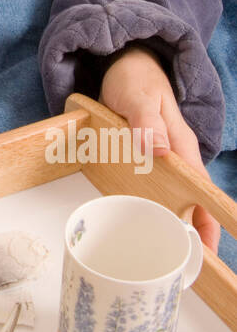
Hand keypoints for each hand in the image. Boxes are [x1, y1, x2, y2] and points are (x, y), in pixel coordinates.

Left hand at [99, 44, 219, 252]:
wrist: (125, 61)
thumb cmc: (135, 78)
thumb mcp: (137, 96)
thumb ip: (146, 121)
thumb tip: (159, 149)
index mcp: (181, 146)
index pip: (200, 191)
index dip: (205, 222)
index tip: (206, 250)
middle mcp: (176, 157)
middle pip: (191, 202)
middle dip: (192, 234)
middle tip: (185, 270)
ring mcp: (163, 159)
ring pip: (173, 198)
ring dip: (171, 224)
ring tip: (163, 256)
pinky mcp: (147, 158)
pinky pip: (154, 188)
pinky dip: (152, 207)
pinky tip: (142, 225)